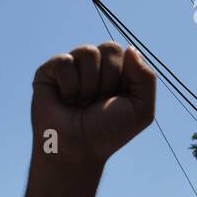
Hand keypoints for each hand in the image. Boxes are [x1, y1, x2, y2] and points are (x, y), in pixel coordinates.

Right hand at [30, 42, 155, 173]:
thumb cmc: (108, 131)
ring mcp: (72, 66)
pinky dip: (69, 86)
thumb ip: (147, 78)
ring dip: (89, 85)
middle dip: (108, 79)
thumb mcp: (141, 110)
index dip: (123, 78)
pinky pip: (65, 61)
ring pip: (87, 52)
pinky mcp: (49, 71)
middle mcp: (94, 66)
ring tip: (81, 103)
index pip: (125, 52)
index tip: (116, 101)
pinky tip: (65, 100)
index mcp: (116, 72)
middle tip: (98, 102)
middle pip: (109, 47)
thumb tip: (130, 49)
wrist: (78, 149)